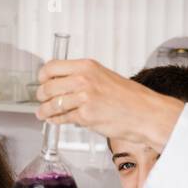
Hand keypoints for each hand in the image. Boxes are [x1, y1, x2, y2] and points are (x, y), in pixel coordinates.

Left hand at [35, 58, 183, 149]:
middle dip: (41, 96)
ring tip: (42, 113)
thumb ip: (82, 77)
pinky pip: (62, 118)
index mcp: (87, 66)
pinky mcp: (85, 116)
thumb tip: (61, 82)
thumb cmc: (130, 97)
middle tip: (41, 99)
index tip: (41, 81)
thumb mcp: (104, 76)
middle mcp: (83, 80)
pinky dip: (56, 120)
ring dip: (44, 110)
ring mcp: (84, 98)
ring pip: (52, 104)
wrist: (146, 113)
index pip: (51, 67)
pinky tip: (55, 120)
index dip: (43, 76)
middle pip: (48, 87)